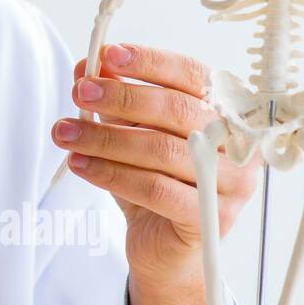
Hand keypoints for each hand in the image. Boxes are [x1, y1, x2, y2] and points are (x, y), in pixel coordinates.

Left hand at [49, 43, 259, 304]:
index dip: (150, 62)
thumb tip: (88, 66)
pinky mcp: (209, 221)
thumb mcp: (132, 132)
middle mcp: (239, 146)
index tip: (108, 55)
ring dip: (105, 138)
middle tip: (79, 93)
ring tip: (65, 133)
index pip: (193, 75)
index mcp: (228, 112)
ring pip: (162, 151)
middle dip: (121, 98)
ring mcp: (231, 185)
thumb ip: (116, 97)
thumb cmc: (153, 180)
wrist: (164, 249)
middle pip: (178, 111)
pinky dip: (111, 174)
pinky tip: (80, 164)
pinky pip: (155, 190)